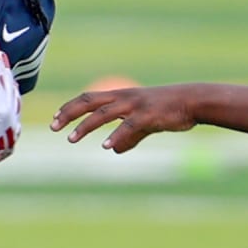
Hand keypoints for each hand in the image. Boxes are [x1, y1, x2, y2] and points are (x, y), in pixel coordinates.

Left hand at [50, 84, 196, 152]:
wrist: (194, 101)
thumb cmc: (170, 109)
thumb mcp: (146, 122)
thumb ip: (129, 136)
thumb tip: (114, 150)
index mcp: (122, 96)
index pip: (89, 98)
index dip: (70, 107)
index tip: (55, 119)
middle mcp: (124, 98)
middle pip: (89, 101)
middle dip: (69, 113)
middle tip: (53, 127)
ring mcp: (135, 105)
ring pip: (104, 113)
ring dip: (85, 126)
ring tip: (71, 139)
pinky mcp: (148, 115)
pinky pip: (128, 126)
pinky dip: (115, 136)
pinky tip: (106, 146)